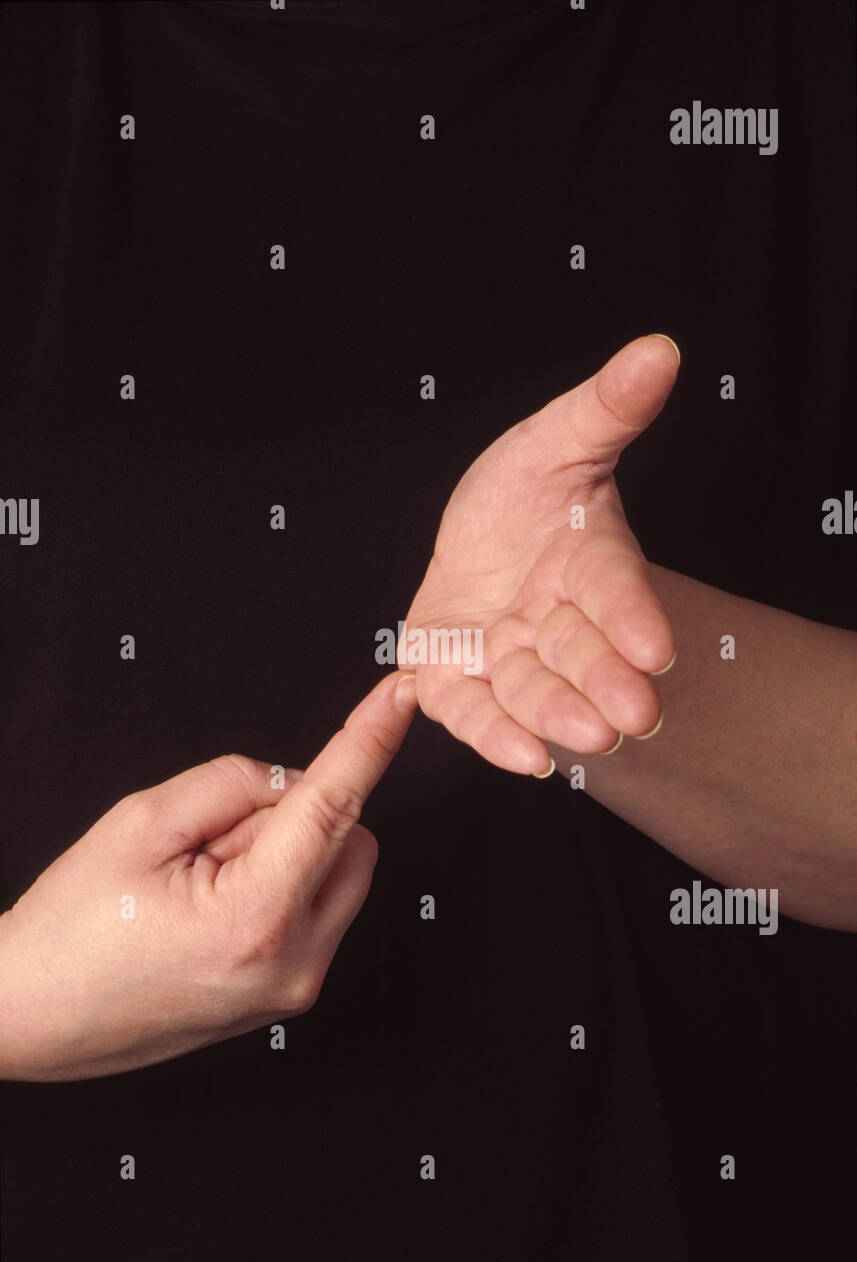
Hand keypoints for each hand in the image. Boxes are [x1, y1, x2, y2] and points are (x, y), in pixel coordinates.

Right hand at [0, 673, 417, 1081]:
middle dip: (296, 815)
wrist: (33, 1016)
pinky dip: (284, 884)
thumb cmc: (71, 929)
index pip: (335, 806)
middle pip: (351, 839)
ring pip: (341, 873)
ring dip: (292, 852)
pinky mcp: (290, 994)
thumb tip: (293, 782)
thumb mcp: (140, 823)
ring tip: (205, 881)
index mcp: (256, 918)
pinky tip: (216, 906)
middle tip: (209, 840)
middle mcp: (293, 962)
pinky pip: (319, 908)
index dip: (371, 740)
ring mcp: (295, 986)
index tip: (404, 696)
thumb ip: (232, 783)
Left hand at [399, 335, 679, 773]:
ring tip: (586, 738)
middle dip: (606, 681)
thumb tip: (659, 349)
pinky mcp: (459, 685)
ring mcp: (509, 658)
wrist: (469, 552)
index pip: (613, 588)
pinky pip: (476, 715)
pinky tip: (523, 758)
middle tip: (633, 714)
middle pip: (582, 651)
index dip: (633, 616)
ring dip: (559, 714)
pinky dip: (495, 737)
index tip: (657, 648)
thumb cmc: (518, 499)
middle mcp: (556, 619)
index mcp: (587, 561)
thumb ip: (604, 408)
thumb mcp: (553, 440)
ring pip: (536, 690)